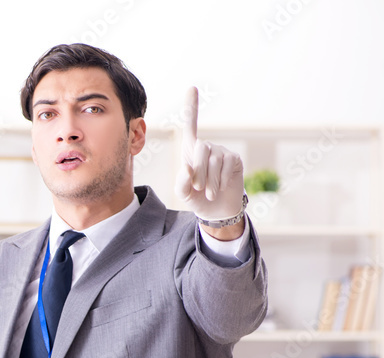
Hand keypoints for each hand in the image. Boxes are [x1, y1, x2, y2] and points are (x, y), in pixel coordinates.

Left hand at [176, 86, 244, 221]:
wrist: (217, 210)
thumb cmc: (197, 198)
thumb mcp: (184, 193)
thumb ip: (181, 182)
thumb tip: (188, 168)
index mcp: (190, 152)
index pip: (191, 127)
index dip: (192, 107)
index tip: (192, 87)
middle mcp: (207, 148)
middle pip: (200, 149)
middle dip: (198, 172)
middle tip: (199, 189)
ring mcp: (222, 152)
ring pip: (213, 161)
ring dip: (209, 181)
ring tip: (209, 193)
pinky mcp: (234, 160)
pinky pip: (226, 166)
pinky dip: (221, 180)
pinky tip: (221, 188)